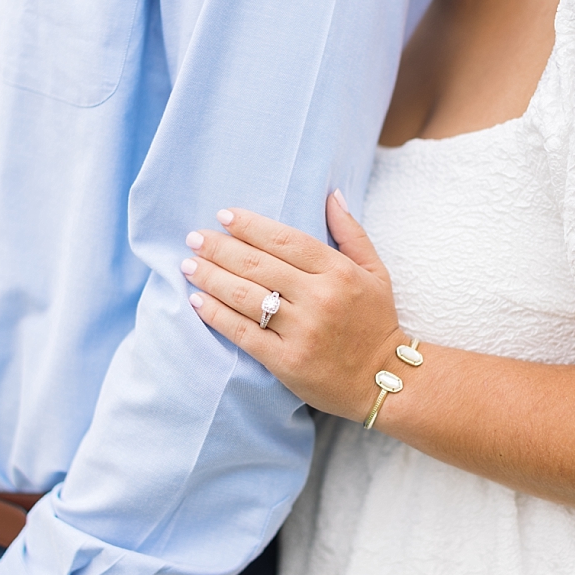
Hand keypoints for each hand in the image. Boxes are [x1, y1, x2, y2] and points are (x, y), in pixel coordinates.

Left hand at [181, 191, 404, 420]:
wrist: (384, 379)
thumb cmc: (377, 322)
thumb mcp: (376, 272)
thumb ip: (351, 233)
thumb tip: (331, 195)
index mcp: (339, 273)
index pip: (286, 240)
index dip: (251, 226)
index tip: (224, 216)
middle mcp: (320, 298)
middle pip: (259, 265)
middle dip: (220, 248)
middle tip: (195, 238)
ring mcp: (302, 330)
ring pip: (246, 296)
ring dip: (211, 277)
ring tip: (189, 265)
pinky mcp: (286, 360)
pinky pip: (243, 333)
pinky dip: (216, 314)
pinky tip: (198, 300)